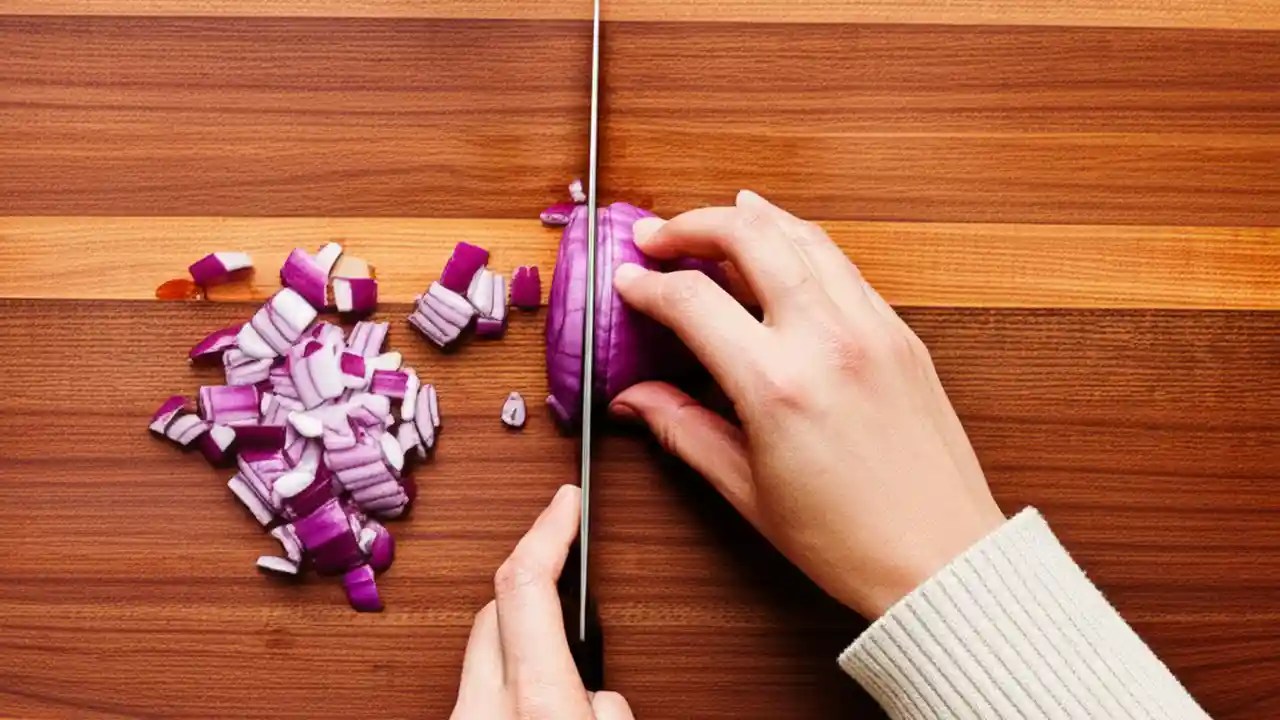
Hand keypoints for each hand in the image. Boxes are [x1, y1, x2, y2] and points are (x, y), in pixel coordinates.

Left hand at [451, 485, 632, 719]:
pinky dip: (506, 690)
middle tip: (570, 581)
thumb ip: (610, 712)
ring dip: (519, 648)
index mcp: (536, 700)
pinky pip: (476, 694)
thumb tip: (598, 697)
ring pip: (482, 656)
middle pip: (494, 610)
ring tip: (562, 675)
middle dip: (532, 586)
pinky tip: (533, 711)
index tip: (566, 502)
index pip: (526, 581)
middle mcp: (483, 709)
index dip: (547, 531)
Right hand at [610, 190, 1004, 618]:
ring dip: (753, 219)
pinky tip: (782, 248)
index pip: (694, 301)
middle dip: (694, 225)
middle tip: (659, 236)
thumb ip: (684, 430)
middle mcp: (827, 340)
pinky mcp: (901, 334)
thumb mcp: (747, 490)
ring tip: (719, 218)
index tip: (627, 282)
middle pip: (750, 237)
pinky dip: (803, 244)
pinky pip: (844, 266)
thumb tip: (635, 400)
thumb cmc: (850, 540)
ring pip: (805, 236)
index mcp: (778, 385)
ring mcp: (872, 328)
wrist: (942, 559)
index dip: (648, 284)